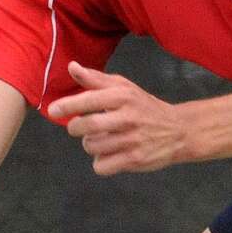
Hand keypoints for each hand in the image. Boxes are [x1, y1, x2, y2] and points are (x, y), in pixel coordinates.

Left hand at [47, 62, 188, 174]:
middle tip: (77, 127)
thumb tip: (72, 66)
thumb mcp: (124, 88)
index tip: (53, 110)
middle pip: (88, 126)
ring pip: (92, 147)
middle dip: (76, 128)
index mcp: (124, 96)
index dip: (68, 105)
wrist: (178, 130)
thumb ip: (96, 79)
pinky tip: (109, 155)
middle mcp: (128, 117)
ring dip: (90, 144)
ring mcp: (132, 140)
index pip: (90, 99)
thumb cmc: (144, 107)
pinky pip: (102, 166)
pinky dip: (100, 162)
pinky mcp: (134, 160)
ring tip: (100, 139)